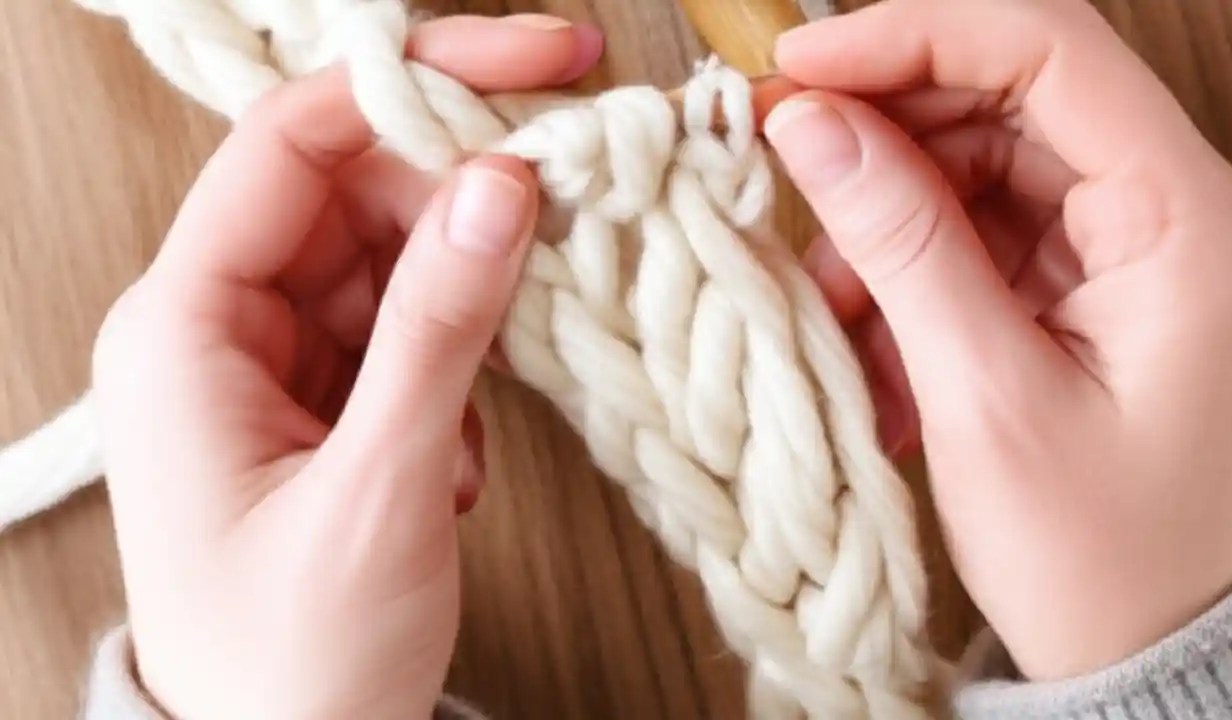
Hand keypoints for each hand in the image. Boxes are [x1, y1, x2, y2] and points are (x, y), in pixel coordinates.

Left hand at [90, 16, 600, 718]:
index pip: (292, 146)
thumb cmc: (294, 662)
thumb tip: (503, 185)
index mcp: (183, 329)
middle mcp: (217, 328)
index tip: (533, 63)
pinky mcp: (320, 402)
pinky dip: (454, 369)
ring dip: (466, 306)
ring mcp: (272, 365)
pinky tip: (454, 458)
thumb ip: (438, 327)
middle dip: (464, 196)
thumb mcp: (376, 486)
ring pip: (391, 263)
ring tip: (494, 387)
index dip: (411, 82)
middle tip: (570, 200)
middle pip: (355, 194)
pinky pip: (403, 330)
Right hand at [765, 0, 1231, 679]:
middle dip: (884, 132)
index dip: (915, 35)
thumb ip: (901, 243)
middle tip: (783, 166)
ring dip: (889, 216)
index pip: (1051, 51)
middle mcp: (1184, 217)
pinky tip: (874, 338)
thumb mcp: (984, 399)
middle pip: (1011, 101)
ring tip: (832, 304)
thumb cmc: (1103, 562)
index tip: (805, 64)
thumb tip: (813, 128)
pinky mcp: (1101, 288)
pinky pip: (989, 236)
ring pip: (988, 169)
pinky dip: (916, 270)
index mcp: (1194, 227)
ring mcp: (1142, 251)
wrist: (1156, 660)